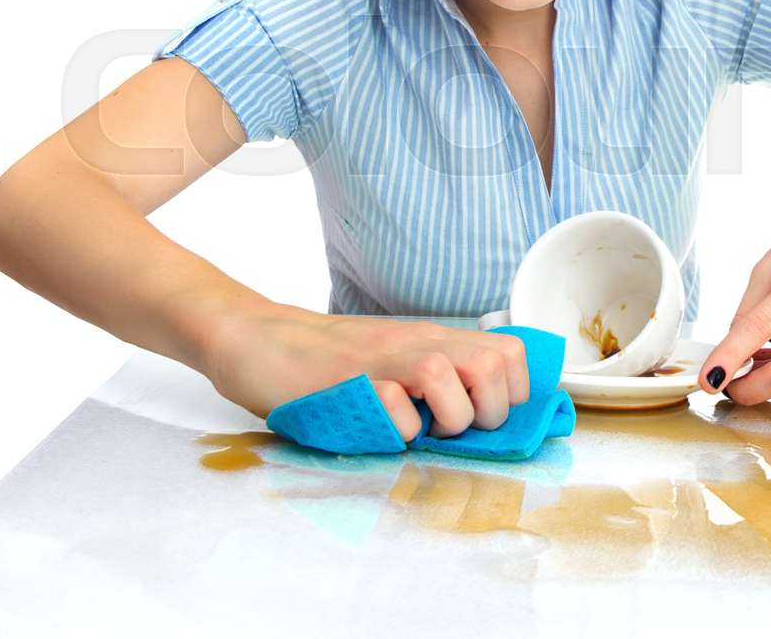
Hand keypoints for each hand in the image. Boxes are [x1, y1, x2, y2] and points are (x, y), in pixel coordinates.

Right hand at [205, 305, 529, 441]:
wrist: (258, 340)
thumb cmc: (327, 362)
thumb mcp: (393, 359)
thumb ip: (434, 377)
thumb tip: (481, 416)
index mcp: (432, 340)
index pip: (510, 354)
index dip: (512, 394)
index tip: (484, 418)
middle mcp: (415, 343)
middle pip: (494, 363)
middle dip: (490, 410)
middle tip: (455, 428)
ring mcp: (382, 360)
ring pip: (450, 374)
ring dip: (448, 417)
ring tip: (423, 430)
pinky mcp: (345, 381)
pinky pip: (393, 403)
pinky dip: (398, 427)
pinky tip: (383, 430)